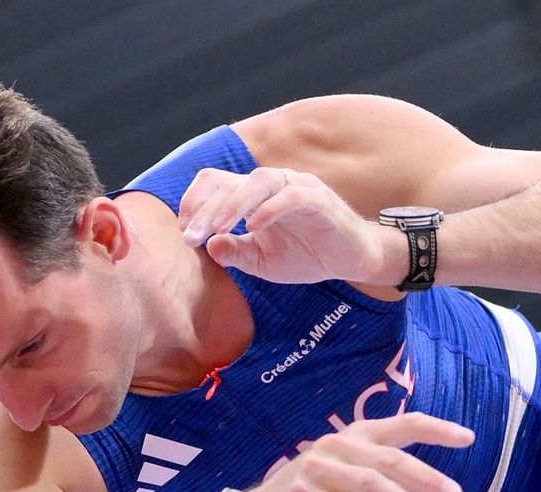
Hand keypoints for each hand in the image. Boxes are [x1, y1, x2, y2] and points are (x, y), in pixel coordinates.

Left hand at [178, 166, 401, 286]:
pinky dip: (270, 209)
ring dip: (233, 204)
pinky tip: (254, 228)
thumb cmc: (309, 256)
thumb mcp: (264, 262)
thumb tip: (209, 245)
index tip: (186, 234)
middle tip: (193, 237)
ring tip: (219, 228)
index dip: (194, 203)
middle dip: (205, 209)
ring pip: (257, 181)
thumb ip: (236, 253)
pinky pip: (292, 196)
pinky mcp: (321, 199)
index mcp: (254, 195)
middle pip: (229, 181)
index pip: (214, 183)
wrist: (353, 260)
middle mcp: (272, 184)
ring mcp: (297, 187)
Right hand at [219, 414, 474, 491]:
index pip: (404, 425)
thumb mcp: (363, 488)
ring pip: (368, 483)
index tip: (469, 438)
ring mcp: (316, 469)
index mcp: (357, 436)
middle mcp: (338, 445)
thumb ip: (399, 488)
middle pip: (390, 458)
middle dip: (426, 476)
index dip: (436, 430)